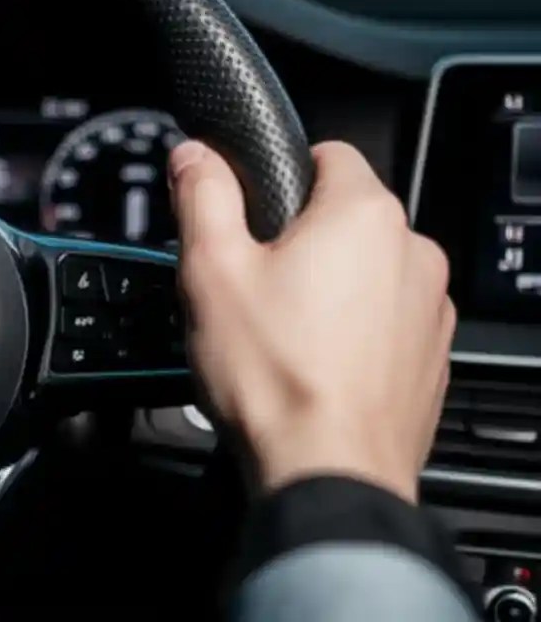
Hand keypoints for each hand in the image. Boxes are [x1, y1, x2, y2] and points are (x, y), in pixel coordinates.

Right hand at [170, 140, 454, 503]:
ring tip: (279, 335)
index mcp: (363, 214)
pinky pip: (385, 321)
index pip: (327, 153)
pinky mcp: (430, 356)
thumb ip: (204, 197)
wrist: (328, 472)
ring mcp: (430, 308)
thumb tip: (196, 155)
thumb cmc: (275, 376)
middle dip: (298, 241)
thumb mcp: (212, 271)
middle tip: (250, 287)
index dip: (278, 178)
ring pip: (367, 271)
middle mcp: (413, 251)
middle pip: (345, 218)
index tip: (248, 217)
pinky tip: (311, 365)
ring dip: (329, 288)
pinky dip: (352, 332)